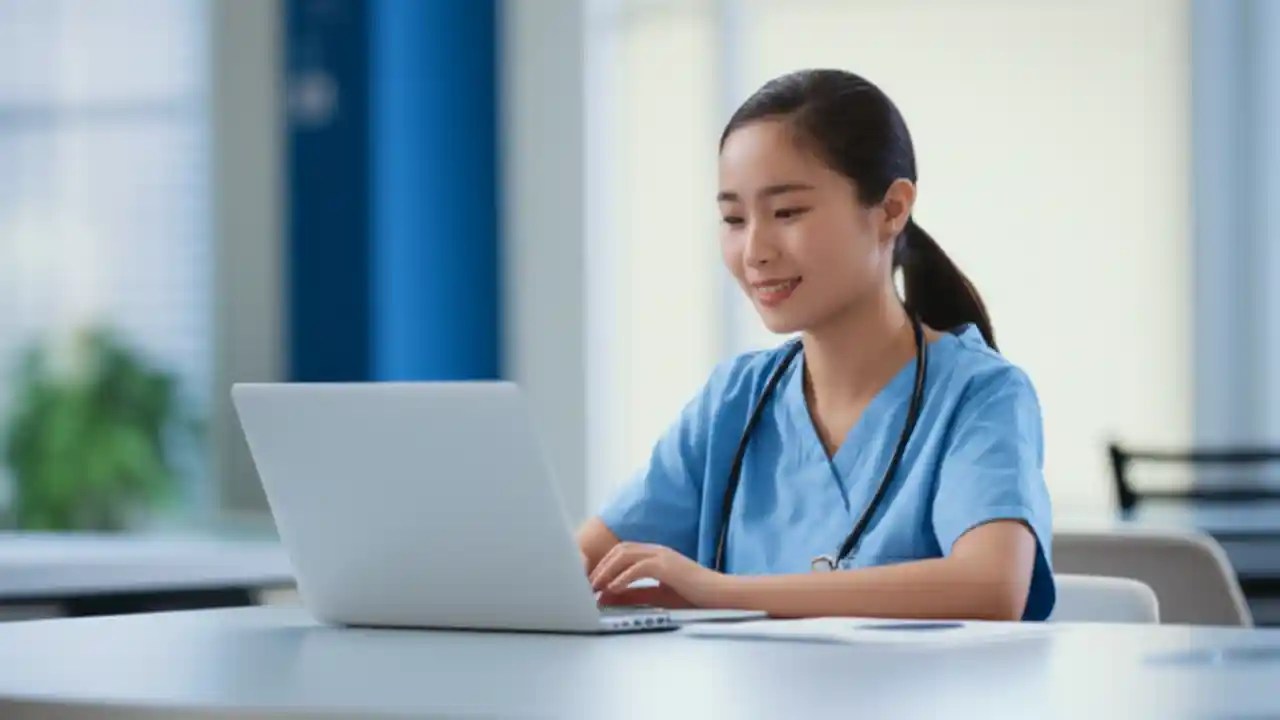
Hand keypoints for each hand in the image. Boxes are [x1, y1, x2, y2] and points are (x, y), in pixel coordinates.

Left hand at [588, 542, 724, 607]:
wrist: (720, 596)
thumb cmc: (694, 597)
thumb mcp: (658, 596)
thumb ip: (635, 594)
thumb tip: (609, 596)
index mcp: (656, 555)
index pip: (623, 552)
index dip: (605, 564)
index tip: (592, 581)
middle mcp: (657, 550)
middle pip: (621, 549)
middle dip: (601, 565)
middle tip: (587, 583)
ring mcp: (663, 555)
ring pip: (626, 554)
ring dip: (607, 569)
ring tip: (595, 586)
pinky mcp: (668, 566)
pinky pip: (639, 567)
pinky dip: (623, 577)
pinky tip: (613, 588)